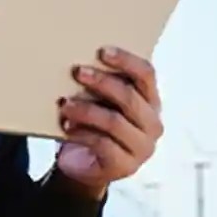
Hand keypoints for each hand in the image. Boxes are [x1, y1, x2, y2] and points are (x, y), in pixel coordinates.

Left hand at [53, 46, 163, 195]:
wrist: (83, 165)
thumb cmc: (91, 124)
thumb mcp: (98, 101)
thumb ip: (99, 83)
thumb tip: (80, 60)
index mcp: (150, 100)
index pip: (146, 74)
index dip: (126, 60)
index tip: (102, 51)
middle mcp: (152, 123)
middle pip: (129, 96)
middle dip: (102, 82)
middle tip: (78, 72)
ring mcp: (141, 147)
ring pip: (114, 121)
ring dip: (85, 109)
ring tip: (64, 103)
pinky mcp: (125, 166)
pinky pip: (102, 144)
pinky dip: (81, 133)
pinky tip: (66, 126)